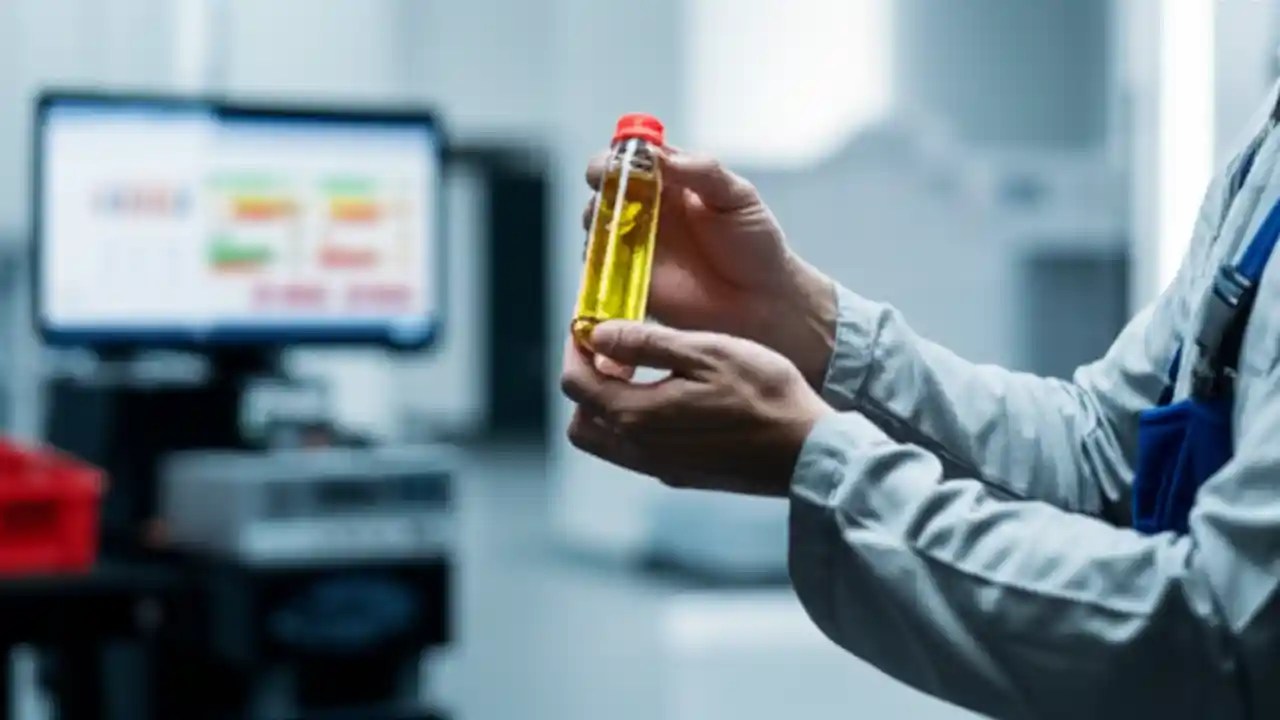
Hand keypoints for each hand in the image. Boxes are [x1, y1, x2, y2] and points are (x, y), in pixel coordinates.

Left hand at [560, 320, 833, 495]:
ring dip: (609, 406)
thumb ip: (645, 343)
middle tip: (613, 352)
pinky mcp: (682, 475)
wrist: (808, 451)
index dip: (575, 349)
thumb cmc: (764, 395)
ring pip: (606, 441)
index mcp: (636, 417)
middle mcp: (639, 450)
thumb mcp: (705, 351)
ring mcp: (660, 467)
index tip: (591, 327)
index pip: (576, 384)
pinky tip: (670, 398)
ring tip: (642, 373)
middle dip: (586, 383)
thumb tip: (597, 334)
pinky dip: (635, 424)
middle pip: (581, 421)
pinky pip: (636, 452)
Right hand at [584, 148, 836, 387]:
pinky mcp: (628, 279)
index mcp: (673, 181)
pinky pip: (600, 265)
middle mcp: (648, 209)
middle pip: (607, 184)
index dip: (622, 152)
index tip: (620, 156)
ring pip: (597, 222)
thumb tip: (658, 154)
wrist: (761, 303)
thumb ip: (701, 171)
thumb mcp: (737, 196)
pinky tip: (612, 256)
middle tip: (609, 186)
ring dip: (596, 217)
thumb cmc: (756, 246)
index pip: (635, 156)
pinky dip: (597, 258)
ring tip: (614, 223)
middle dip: (601, 180)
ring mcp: (635, 244)